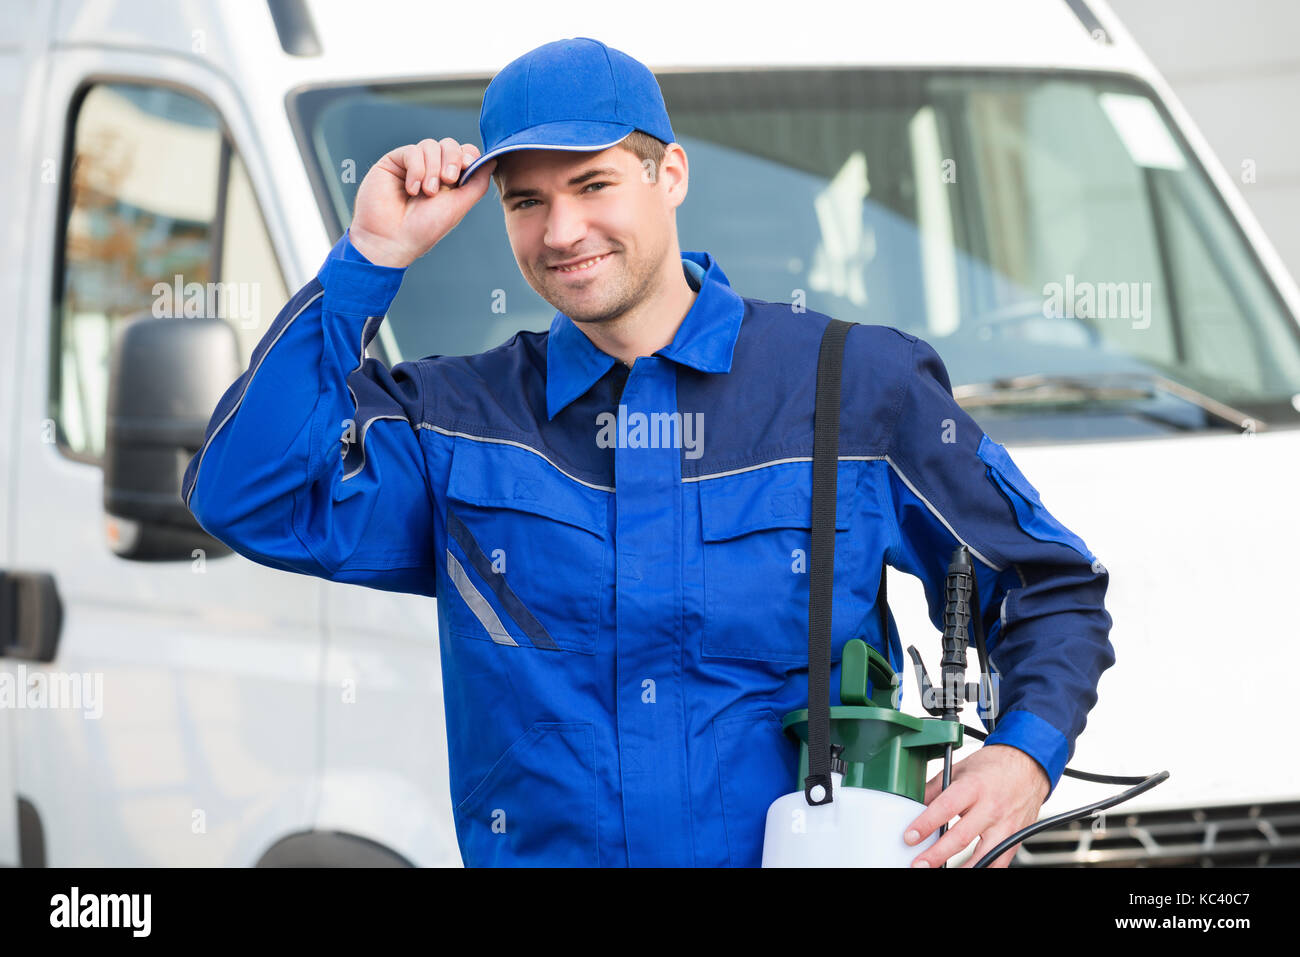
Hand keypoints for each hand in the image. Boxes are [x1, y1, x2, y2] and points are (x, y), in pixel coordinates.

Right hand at [349, 137, 496, 267]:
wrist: (391, 240)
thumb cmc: (424, 229)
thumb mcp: (459, 206)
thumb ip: (477, 183)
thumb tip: (493, 160)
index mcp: (450, 181)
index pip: (464, 154)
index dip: (469, 155)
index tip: (468, 166)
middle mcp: (431, 170)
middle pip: (449, 145)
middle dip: (452, 159)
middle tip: (448, 180)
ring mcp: (412, 165)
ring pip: (430, 145)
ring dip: (432, 168)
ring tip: (427, 192)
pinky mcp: (394, 162)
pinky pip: (411, 151)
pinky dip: (416, 169)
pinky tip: (412, 189)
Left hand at [903, 744, 1049, 867]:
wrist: (1029, 766)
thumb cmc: (993, 766)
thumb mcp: (960, 768)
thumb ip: (936, 788)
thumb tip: (915, 804)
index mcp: (974, 787)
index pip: (946, 807)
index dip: (926, 824)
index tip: (910, 837)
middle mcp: (991, 808)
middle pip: (960, 837)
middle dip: (936, 854)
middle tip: (918, 864)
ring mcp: (1006, 826)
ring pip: (982, 856)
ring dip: (960, 869)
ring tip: (939, 872)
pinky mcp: (1015, 839)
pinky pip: (999, 863)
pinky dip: (982, 868)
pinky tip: (967, 870)